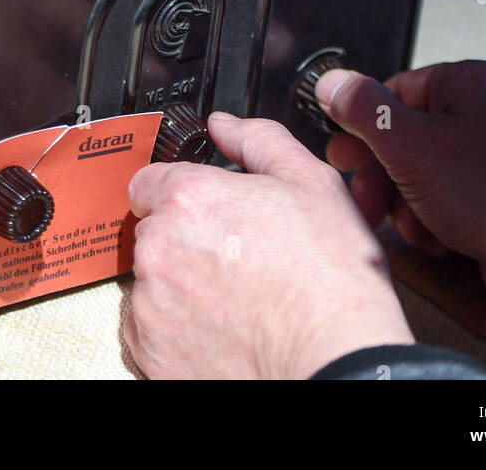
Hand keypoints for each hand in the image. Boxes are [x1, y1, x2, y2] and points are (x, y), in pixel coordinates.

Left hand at [125, 112, 412, 379]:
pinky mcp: (152, 357)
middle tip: (235, 256)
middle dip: (184, 239)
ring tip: (236, 298)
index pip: (148, 182)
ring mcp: (150, 309)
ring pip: (151, 284)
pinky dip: (178, 331)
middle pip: (152, 233)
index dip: (182, 194)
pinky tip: (225, 330)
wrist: (336, 360)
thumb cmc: (331, 279)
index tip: (207, 212)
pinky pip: (150, 333)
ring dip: (180, 286)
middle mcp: (158, 250)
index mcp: (189, 199)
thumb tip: (224, 125)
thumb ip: (257, 140)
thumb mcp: (310, 182)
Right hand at [316, 61, 485, 302]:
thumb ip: (364, 110)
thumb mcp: (409, 144)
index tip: (341, 154)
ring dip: (409, 205)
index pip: (399, 92)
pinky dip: (438, 222)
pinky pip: (454, 200)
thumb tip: (331, 82)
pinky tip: (441, 241)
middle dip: (384, 179)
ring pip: (428, 174)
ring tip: (415, 228)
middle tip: (366, 204)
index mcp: (472, 84)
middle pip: (411, 138)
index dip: (363, 127)